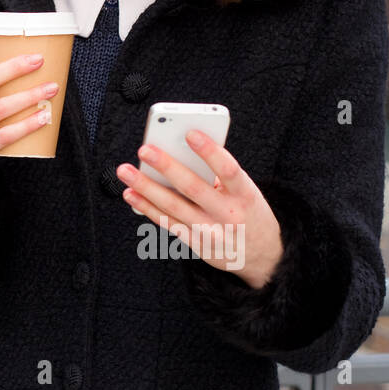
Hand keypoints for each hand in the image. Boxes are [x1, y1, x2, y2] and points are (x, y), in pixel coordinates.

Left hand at [115, 130, 283, 287]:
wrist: (263, 256)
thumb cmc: (247, 210)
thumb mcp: (246, 192)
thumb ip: (218, 175)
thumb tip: (178, 153)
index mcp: (246, 195)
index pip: (228, 170)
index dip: (210, 151)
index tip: (190, 133)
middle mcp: (229, 214)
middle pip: (193, 188)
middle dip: (166, 166)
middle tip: (144, 149)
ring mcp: (211, 232)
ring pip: (173, 207)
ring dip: (146, 187)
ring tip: (125, 171)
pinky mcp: (197, 244)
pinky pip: (167, 224)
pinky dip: (146, 208)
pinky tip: (131, 194)